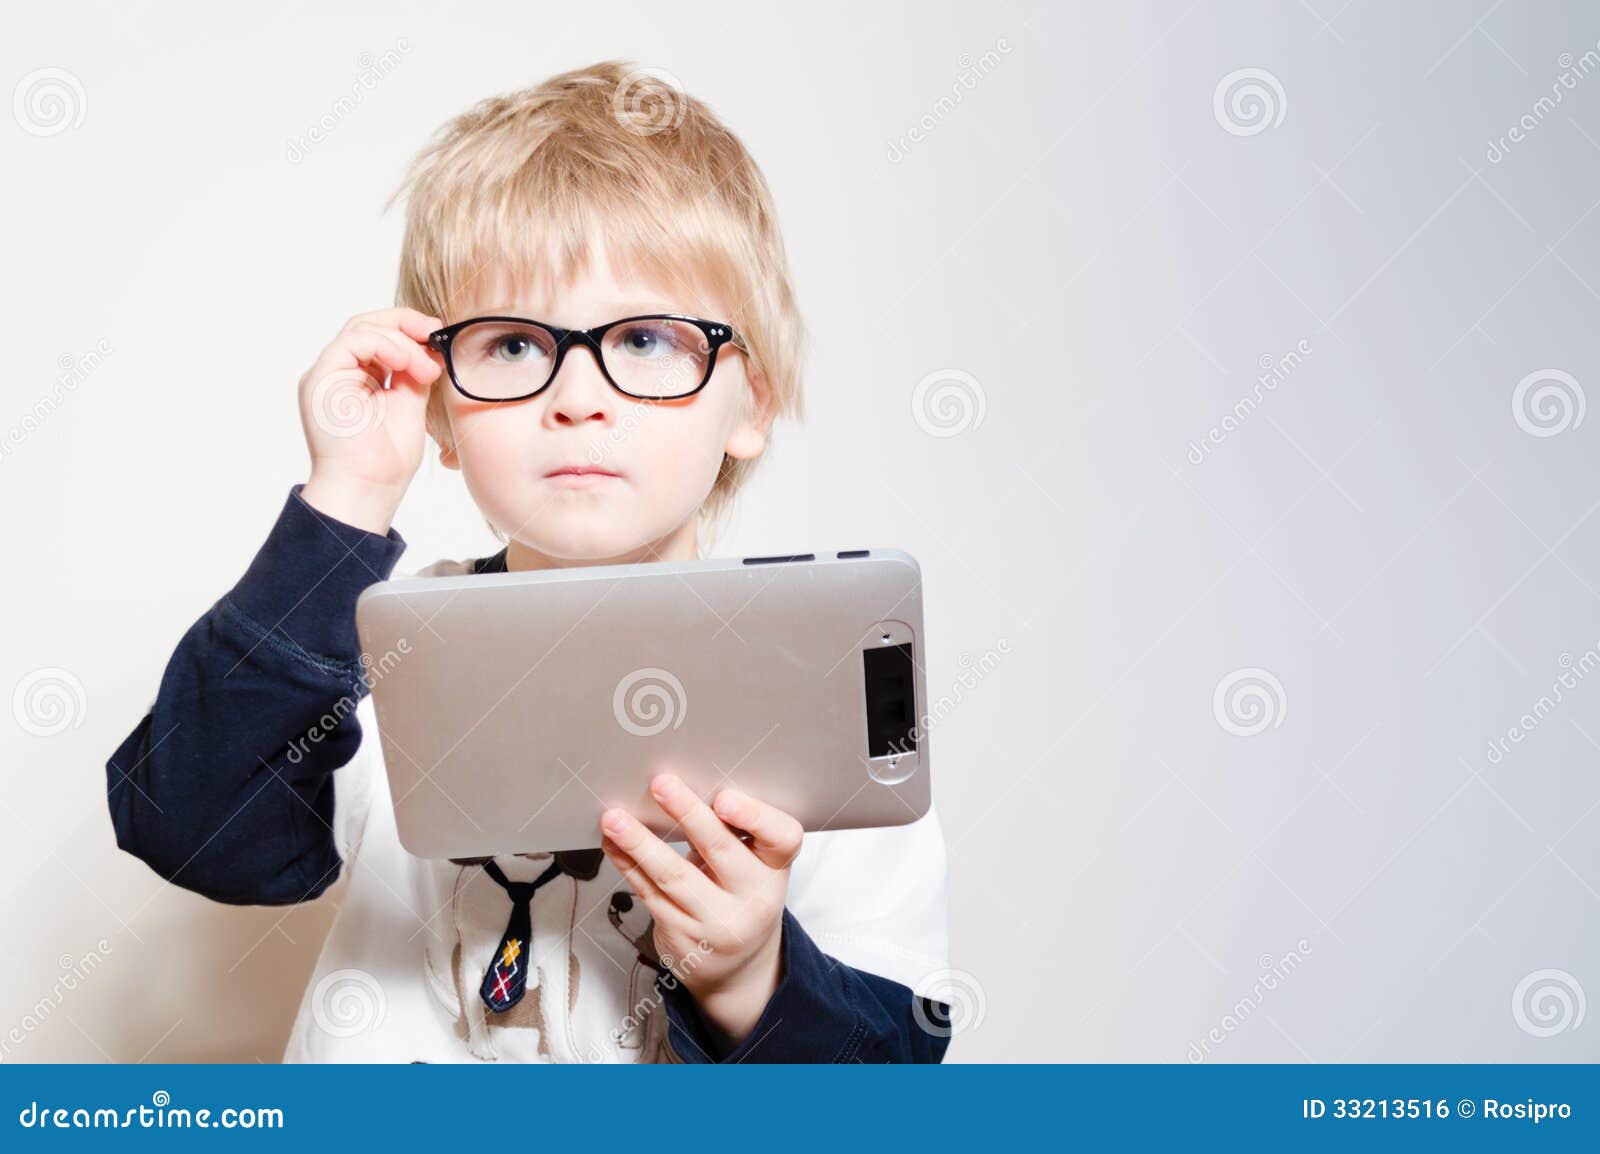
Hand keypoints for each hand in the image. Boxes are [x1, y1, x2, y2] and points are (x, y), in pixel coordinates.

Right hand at [297, 307, 444, 534]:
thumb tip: (428, 347)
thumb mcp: (409, 404)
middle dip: (405, 323)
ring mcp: (327, 375)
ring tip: (425, 366)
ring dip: (400, 340)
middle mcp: (338, 374)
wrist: (369, 489)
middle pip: (367, 326)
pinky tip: (407, 362)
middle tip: (435, 331)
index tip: (438, 334)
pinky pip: (352, 342)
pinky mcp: (322, 378)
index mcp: (356, 380)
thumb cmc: (386, 461)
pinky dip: (384, 345)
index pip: (379, 337)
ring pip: (361, 329)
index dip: (408, 329)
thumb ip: (412, 374)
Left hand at [599, 772, 803, 1050]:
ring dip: (640, 842)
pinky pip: (649, 893)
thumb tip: (679, 786)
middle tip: (660, 784)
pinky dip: (627, 864)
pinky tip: (612, 843)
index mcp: (776, 867)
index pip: (782, 837)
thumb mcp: (754, 866)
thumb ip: (734, 832)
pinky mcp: (683, 936)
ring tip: (614, 818)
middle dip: (687, 814)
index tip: (723, 798)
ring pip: (674, 876)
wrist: (738, 967)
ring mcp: (718, 922)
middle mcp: (754, 897)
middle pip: (720, 851)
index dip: (754, 816)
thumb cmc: (741, 894)